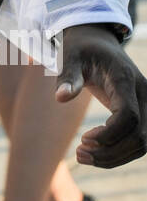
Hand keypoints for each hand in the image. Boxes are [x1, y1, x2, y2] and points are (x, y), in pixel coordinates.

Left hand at [56, 23, 146, 167]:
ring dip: (115, 157)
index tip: (84, 139)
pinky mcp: (142, 113)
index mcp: (124, 78)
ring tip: (83, 156)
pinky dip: (119, 153)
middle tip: (79, 154)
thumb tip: (61, 98)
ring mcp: (146, 104)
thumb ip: (67, 76)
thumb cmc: (82, 49)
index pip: (129, 115)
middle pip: (140, 136)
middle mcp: (142, 93)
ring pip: (142, 143)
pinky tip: (95, 153)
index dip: (109, 134)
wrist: (98, 43)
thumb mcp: (70, 56)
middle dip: (110, 152)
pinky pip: (139, 141)